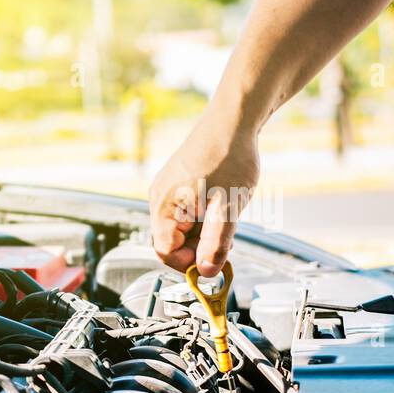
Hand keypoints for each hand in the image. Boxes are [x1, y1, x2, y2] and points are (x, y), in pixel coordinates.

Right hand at [149, 118, 259, 276]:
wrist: (234, 120)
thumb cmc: (229, 158)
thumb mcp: (226, 209)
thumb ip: (215, 244)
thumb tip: (206, 272)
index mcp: (163, 207)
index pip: (165, 253)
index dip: (191, 262)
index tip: (215, 258)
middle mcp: (159, 198)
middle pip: (173, 242)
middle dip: (200, 246)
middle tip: (227, 237)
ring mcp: (168, 189)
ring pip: (182, 227)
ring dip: (205, 231)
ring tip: (227, 215)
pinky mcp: (178, 182)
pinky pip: (186, 212)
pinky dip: (204, 216)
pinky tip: (222, 203)